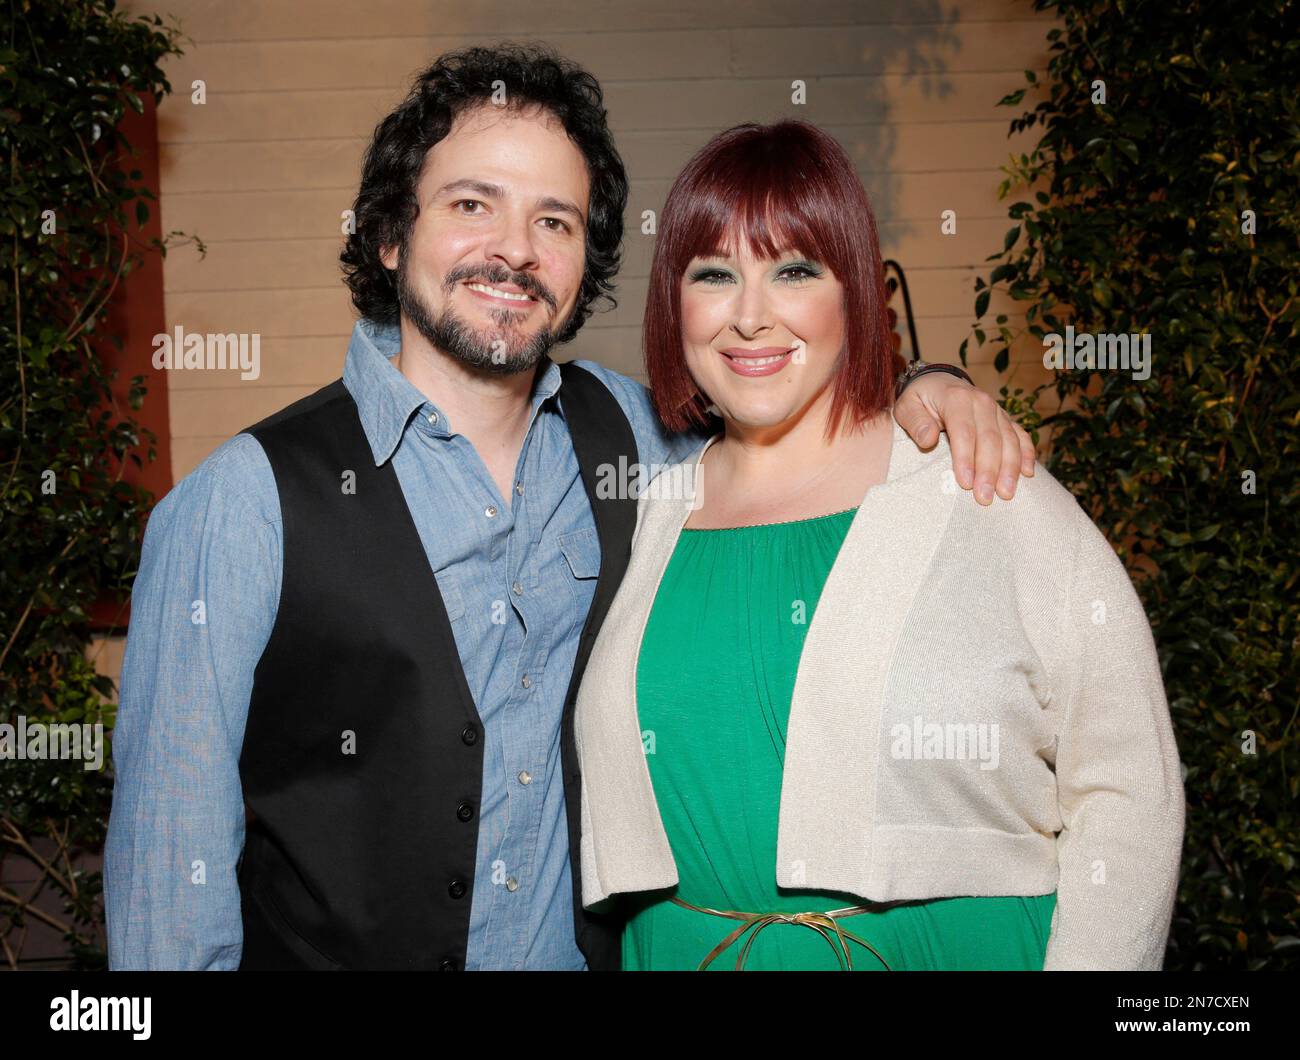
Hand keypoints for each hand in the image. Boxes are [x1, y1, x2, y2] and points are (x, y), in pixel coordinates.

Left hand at [892, 372, 1034, 504]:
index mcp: (956, 398)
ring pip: (1009, 440)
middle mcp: (981, 402)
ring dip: (1010, 468)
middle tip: (985, 497)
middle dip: (989, 470)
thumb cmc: (920, 399)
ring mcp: (996, 411)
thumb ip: (915, 422)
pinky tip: (1028, 474)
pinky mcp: (1005, 419)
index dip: (965, 457)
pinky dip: (1026, 454)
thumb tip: (927, 439)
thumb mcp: (907, 406)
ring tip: (1006, 493)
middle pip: (989, 439)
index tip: (965, 482)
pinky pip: (1020, 436)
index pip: (963, 431)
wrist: (938, 381)